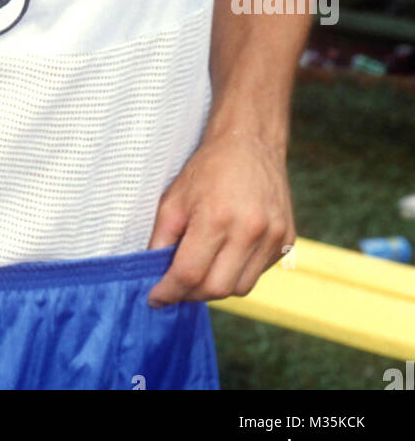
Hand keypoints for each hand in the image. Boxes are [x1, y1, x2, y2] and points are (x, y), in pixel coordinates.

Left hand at [146, 131, 294, 306]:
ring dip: (216, 286)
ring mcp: (273, 236)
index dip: (169, 291)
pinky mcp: (287, 239)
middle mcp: (250, 229)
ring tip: (203, 268)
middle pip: (216, 289)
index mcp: (217, 217)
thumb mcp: (173, 198)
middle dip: (191, 294)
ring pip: (240, 288)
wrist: (251, 142)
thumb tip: (152, 275)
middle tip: (177, 286)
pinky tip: (228, 253)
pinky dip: (238, 273)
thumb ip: (161, 240)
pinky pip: (258, 274)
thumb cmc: (207, 169)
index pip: (190, 273)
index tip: (155, 298)